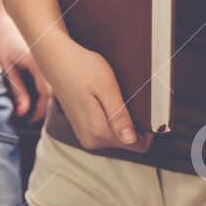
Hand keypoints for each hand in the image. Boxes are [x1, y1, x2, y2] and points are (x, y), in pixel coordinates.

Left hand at [0, 0, 51, 121]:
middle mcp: (50, 61)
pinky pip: (55, 75)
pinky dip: (49, 87)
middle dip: (45, 109)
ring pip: (58, 85)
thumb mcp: (6, 66)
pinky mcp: (51, 53)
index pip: (47, 97)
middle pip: (56, 93)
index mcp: (39, 65)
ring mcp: (52, 57)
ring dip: (48, 99)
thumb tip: (23, 112)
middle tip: (32, 119)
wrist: (4, 13)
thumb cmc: (2, 38)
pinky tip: (40, 92)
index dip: (38, 113)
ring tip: (35, 108)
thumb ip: (17, 90)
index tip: (28, 121)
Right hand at [36, 35, 140, 151]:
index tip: (149, 112)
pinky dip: (111, 119)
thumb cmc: (81, 67)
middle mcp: (91, 140)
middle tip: (133, 98)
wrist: (56, 59)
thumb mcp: (106, 87)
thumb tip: (131, 140)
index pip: (135, 145)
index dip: (147, 131)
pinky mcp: (81, 128)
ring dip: (122, 121)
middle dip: (134, 125)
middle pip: (126, 142)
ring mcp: (84, 135)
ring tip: (118, 97)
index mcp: (98, 132)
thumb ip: (119, 116)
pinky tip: (108, 100)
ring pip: (116, 137)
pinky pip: (105, 131)